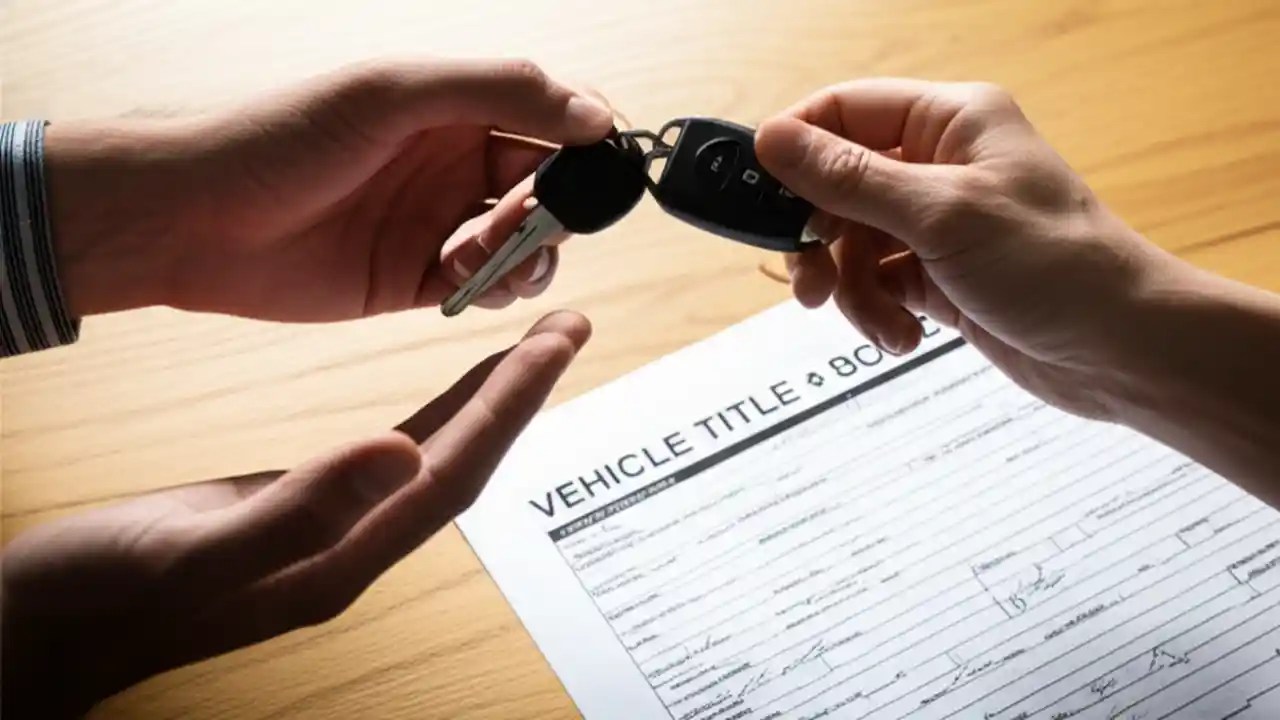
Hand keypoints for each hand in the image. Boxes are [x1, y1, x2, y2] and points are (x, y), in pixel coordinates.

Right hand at [0, 311, 589, 718]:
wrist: (47, 627)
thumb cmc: (103, 597)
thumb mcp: (196, 553)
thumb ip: (300, 513)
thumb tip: (401, 454)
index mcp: (338, 561)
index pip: (453, 474)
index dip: (510, 407)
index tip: (556, 343)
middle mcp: (350, 550)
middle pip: (462, 462)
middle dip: (520, 394)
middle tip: (567, 327)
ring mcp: (329, 534)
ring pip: (434, 458)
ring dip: (486, 401)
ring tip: (529, 347)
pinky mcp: (301, 515)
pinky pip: (391, 457)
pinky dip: (431, 417)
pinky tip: (443, 399)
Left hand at [44, 58, 616, 319]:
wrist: (193, 220)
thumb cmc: (278, 138)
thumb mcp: (394, 94)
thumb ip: (496, 90)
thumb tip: (593, 112)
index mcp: (453, 106)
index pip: (549, 115)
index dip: (584, 139)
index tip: (602, 165)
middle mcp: (452, 163)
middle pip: (547, 184)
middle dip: (558, 205)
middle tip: (528, 217)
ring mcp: (436, 223)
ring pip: (525, 243)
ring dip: (530, 252)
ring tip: (488, 253)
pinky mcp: (416, 282)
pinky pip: (484, 289)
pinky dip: (496, 289)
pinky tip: (469, 283)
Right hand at [754, 79, 1189, 419]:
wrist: (1122, 350)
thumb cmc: (1058, 266)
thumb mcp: (940, 215)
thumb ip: (850, 178)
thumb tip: (774, 140)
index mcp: (950, 122)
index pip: (844, 111)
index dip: (795, 148)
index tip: (760, 193)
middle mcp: (940, 166)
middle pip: (836, 186)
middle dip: (819, 239)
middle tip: (809, 282)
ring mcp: (939, 223)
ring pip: (852, 244)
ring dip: (852, 289)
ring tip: (878, 322)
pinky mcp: (940, 275)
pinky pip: (877, 285)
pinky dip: (877, 313)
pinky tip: (903, 336)